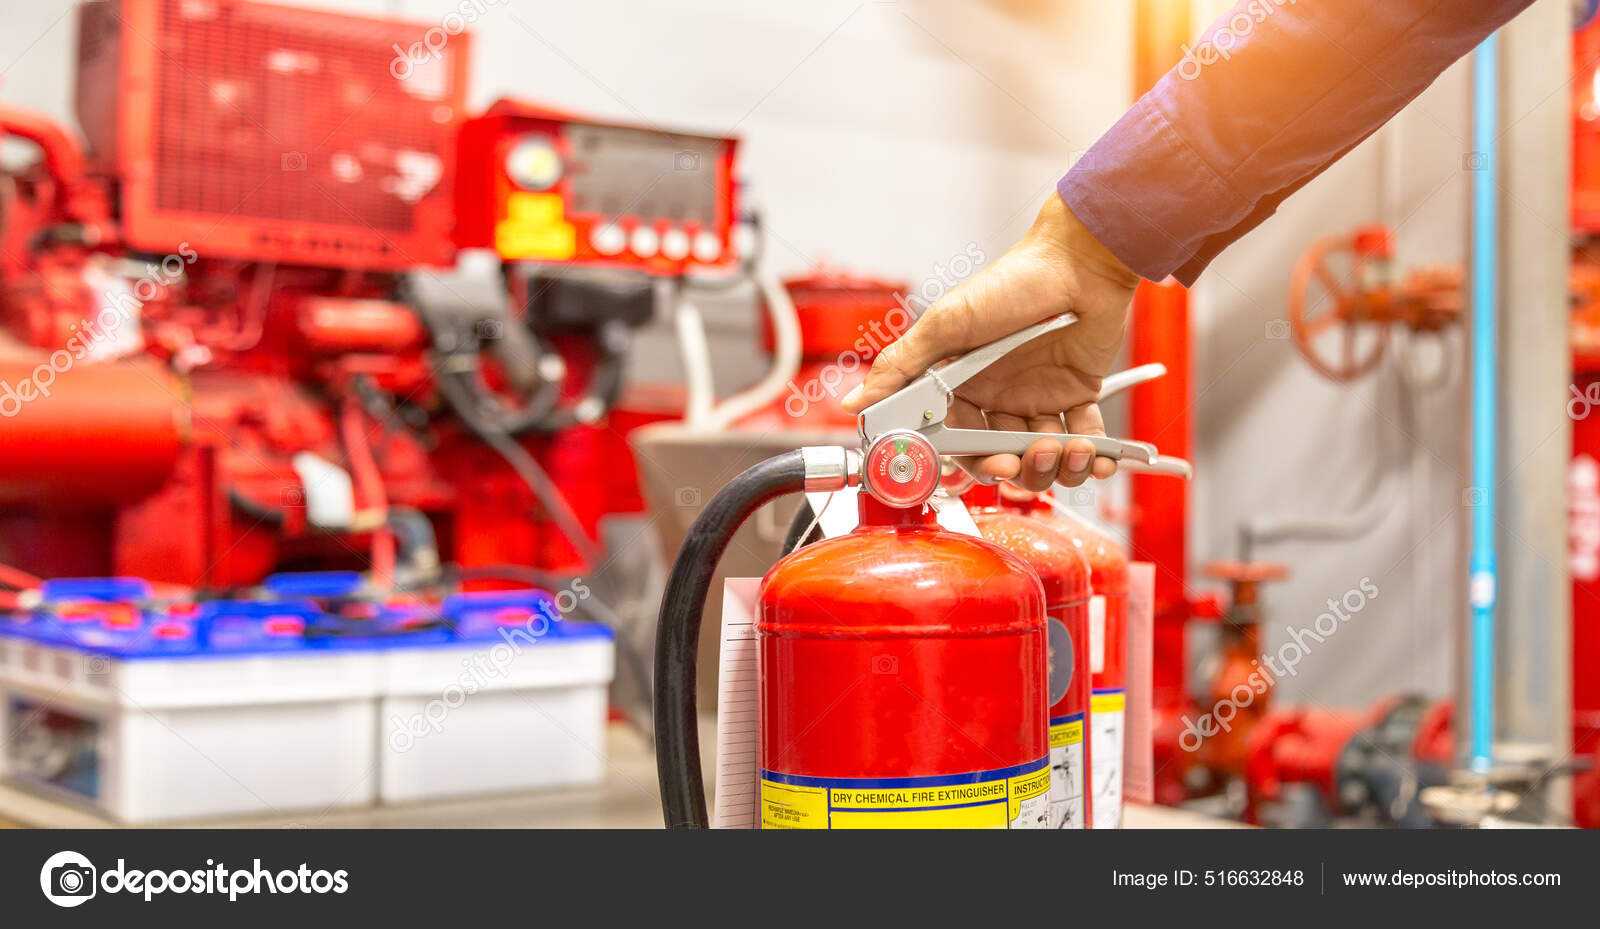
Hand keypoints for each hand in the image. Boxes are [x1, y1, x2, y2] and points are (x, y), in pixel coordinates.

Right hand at [842, 193, 1140, 489]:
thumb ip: (901, 367)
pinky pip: (1083, 438)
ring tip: (1071, 448)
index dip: (968, 461)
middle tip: (1023, 460)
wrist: (1080, 261)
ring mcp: (1037, 399)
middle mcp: (996, 397)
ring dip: (1056, 464)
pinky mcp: (1076, 396)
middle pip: (998, 456)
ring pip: (1040, 455)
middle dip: (1014, 467)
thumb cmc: (1012, 282)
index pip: (955, 441)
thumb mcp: (945, 324)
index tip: (982, 466)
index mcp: (960, 384)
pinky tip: (1098, 454)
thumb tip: (853, 402)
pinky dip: (1093, 455)